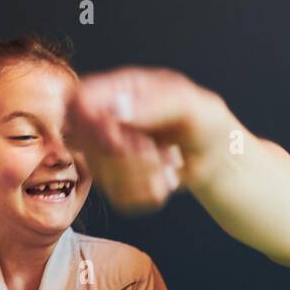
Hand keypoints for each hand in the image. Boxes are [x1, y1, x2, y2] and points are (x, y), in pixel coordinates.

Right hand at [67, 68, 194, 214]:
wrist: (212, 151)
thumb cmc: (200, 117)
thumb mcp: (187, 104)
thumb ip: (154, 103)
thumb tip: (118, 110)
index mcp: (115, 90)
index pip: (78, 103)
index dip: (91, 126)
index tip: (117, 140)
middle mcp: (103, 121)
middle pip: (89, 147)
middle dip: (130, 157)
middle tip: (158, 148)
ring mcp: (106, 154)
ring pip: (106, 179)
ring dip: (147, 175)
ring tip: (167, 159)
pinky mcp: (116, 184)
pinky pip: (122, 199)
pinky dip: (151, 193)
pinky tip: (164, 177)